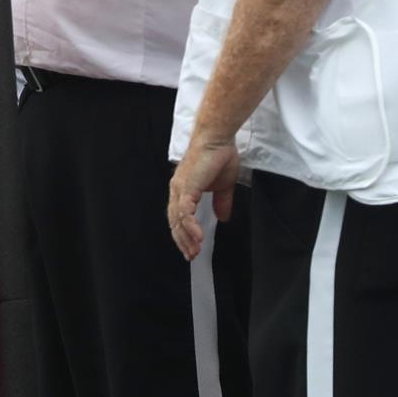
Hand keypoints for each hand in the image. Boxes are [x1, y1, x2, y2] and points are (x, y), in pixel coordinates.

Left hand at [168, 136, 239, 259]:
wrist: (218, 140)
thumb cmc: (219, 157)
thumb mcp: (223, 186)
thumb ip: (221, 202)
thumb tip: (223, 218)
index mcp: (183, 190)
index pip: (178, 217)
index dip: (183, 234)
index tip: (191, 248)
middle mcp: (177, 190)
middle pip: (174, 222)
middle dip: (183, 241)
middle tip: (192, 256)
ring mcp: (180, 189)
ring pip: (177, 220)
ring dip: (186, 238)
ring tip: (195, 251)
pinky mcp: (186, 187)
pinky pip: (185, 212)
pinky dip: (191, 226)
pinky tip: (198, 237)